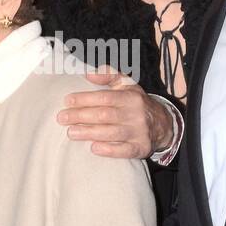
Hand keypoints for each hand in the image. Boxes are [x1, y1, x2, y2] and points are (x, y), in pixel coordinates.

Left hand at [58, 68, 172, 158]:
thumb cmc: (136, 103)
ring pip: (112, 133)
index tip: (67, 101)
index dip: (85, 99)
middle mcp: (136, 114)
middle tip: (62, 118)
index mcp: (130, 97)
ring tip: (71, 133)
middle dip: (81, 116)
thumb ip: (109, 76)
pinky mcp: (141, 148)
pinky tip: (94, 148)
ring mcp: (139, 132)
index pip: (105, 97)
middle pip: (105, 115)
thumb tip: (89, 74)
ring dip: (89, 133)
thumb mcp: (127, 85)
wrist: (163, 124)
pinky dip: (109, 150)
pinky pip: (125, 151)